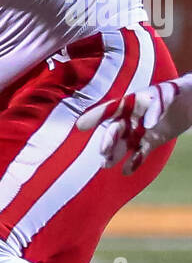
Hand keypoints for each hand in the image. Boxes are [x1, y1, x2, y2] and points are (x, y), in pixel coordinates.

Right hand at [76, 75, 191, 173]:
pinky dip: (134, 162)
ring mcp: (140, 131)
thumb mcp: (169, 94)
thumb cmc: (179, 91)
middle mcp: (132, 117)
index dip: (96, 116)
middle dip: (108, 140)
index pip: (111, 109)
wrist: (191, 101)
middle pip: (116, 130)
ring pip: (123, 144)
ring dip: (115, 154)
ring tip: (106, 164)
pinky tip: (127, 171)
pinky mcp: (150, 142)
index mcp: (133, 102)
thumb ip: (156, 108)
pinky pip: (140, 153)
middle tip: (103, 150)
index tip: (81, 126)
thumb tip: (147, 125)